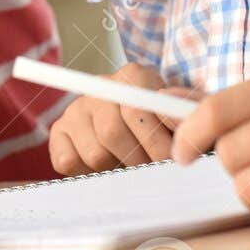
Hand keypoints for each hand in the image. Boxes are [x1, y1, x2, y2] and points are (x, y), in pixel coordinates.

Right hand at [50, 63, 201, 175]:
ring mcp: (77, 108)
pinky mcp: (59, 132)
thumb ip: (190, 115)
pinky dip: (89, 173)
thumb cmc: (169, 129)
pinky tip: (107, 165)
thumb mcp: (185, 118)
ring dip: (117, 168)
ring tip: (132, 164)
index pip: (137, 109)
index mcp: (134, 76)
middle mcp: (101, 86)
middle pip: (112, 131)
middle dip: (138, 160)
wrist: (143, 136)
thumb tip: (183, 119)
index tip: (171, 161)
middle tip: (153, 171)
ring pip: (94, 152)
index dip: (157, 143)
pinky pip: (68, 161)